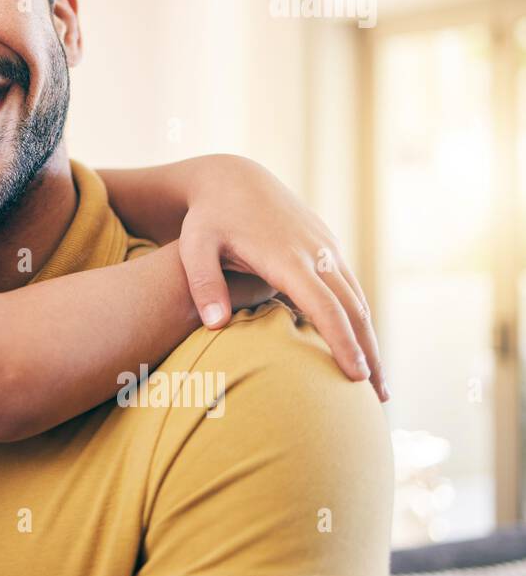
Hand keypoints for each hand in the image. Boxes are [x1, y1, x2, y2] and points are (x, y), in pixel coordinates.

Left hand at [176, 155, 386, 401]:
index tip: (357, 377)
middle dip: (370, 353)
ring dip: (370, 339)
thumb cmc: (208, 217)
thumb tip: (214, 326)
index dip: (342, 342)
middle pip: (353, 309)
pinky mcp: (327, 245)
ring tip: (377, 382)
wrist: (232, 177)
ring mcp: (326, 247)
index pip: (323, 307)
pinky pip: (350, 286)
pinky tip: (361, 344)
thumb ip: (203, 283)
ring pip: (357, 299)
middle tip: (381, 398)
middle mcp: (315, 252)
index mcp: (286, 257)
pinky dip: (360, 317)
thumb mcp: (194, 245)